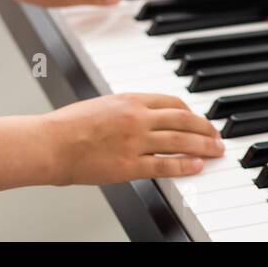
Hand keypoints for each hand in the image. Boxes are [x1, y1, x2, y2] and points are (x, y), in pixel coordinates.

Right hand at [46, 93, 222, 183]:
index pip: (172, 102)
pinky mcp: (130, 165)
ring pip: (180, 142)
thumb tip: (143, 117)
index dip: (191, 112)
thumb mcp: (103, 105)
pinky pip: (165, 166)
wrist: (51, 143)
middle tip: (216, 135)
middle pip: (183, 120)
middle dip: (205, 128)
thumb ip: (126, 110)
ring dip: (203, 146)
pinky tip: (197, 167)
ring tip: (216, 151)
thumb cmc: (68, 126)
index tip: (198, 120)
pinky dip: (185, 166)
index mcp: (131, 99)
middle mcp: (138, 117)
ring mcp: (136, 141)